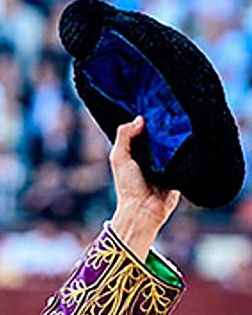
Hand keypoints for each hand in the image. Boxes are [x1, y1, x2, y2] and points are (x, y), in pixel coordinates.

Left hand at [109, 116, 180, 259]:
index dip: (148, 118)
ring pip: (175, 144)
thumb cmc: (128, 186)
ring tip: (186, 120)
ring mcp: (167, 162)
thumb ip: (124, 138)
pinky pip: (186, 157)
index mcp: (136, 151)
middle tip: (174, 110)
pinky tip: (194, 137)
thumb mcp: (120, 159)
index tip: (156, 104)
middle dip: (165, 126)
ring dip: (178, 137)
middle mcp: (151, 155)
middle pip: (160, 135)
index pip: (143, 130)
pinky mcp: (179, 171)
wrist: (145, 210)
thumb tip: (139, 119)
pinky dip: (188, 149)